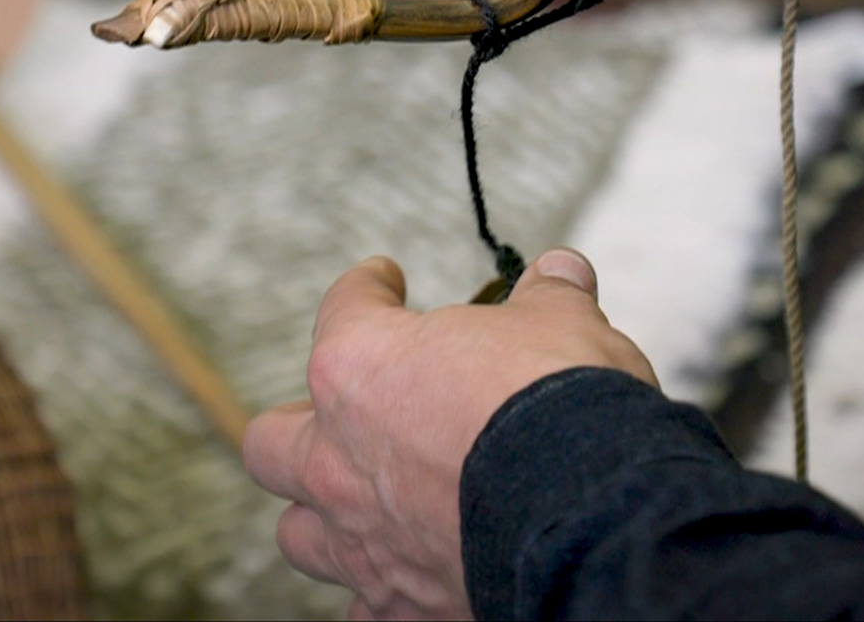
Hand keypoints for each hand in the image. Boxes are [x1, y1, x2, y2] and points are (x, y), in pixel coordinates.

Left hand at [243, 249, 655, 619]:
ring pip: (300, 534)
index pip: (343, 309)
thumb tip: (559, 274)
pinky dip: (384, 592)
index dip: (366, 290)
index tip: (382, 281)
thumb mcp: (562, 323)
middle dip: (303, 425)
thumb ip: (548, 297)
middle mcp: (337, 459)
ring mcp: (361, 541)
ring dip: (323, 516)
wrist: (592, 513)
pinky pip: (367, 607)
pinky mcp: (400, 605)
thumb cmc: (561, 405)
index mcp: (358, 369)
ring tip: (358, 502)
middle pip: (272, 441)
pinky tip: (410, 576)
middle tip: (345, 411)